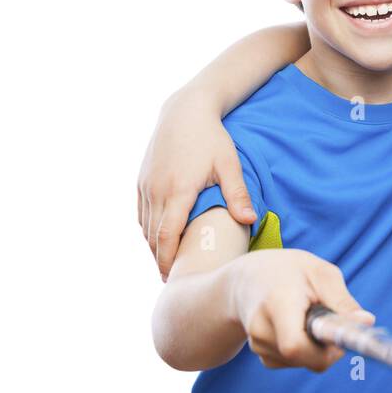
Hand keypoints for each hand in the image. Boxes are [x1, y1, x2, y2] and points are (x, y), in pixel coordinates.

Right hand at [138, 88, 258, 281]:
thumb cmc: (211, 138)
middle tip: (173, 281)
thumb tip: (250, 221)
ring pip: (145, 227)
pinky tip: (159, 239)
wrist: (185, 111)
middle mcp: (156, 191)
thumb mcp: (228, 164)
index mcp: (178, 192)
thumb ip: (237, 194)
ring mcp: (146, 186)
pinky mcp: (141, 180)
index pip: (168, 237)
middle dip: (161, 262)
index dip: (169, 262)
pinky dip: (148, 230)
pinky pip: (141, 213)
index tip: (175, 280)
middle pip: (153, 238)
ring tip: (167, 265)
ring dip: (154, 248)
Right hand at [233, 250, 376, 370]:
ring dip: (316, 346)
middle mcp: (261, 328)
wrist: (248, 278)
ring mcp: (257, 344)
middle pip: (302, 357)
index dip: (323, 350)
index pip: (295, 345)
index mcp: (278, 303)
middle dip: (326, 347)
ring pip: (302, 362)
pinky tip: (298, 326)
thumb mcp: (320, 273)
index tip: (339, 337)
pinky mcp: (261, 354)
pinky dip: (305, 349)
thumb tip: (367, 322)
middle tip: (331, 321)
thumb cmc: (290, 271)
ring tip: (308, 315)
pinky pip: (294, 362)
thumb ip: (342, 300)